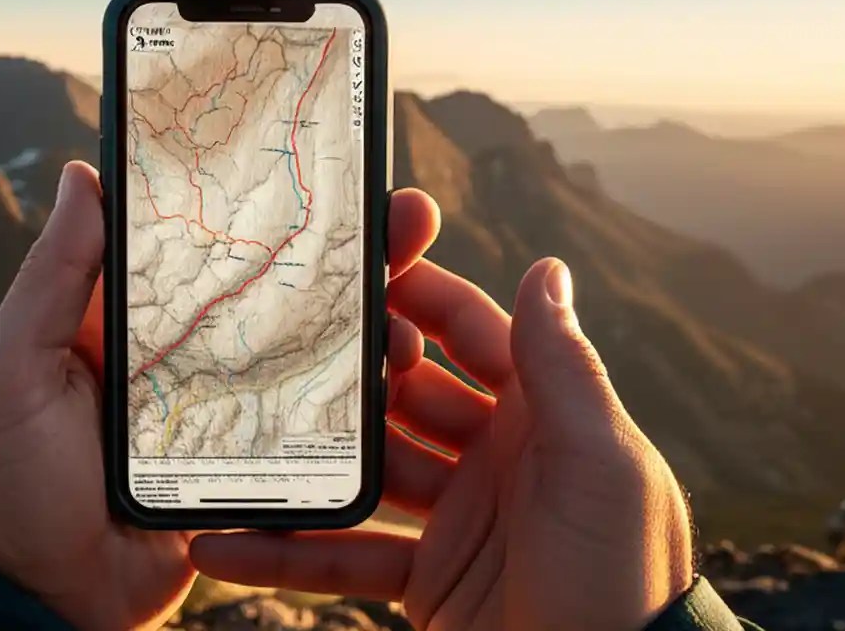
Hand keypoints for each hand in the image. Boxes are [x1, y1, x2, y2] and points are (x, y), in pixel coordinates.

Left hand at [0, 162, 442, 629]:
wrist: (40, 603)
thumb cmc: (8, 486)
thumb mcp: (12, 371)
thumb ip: (51, 278)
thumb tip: (82, 174)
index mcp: (124, 320)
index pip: (202, 241)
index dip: (260, 201)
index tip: (323, 162)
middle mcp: (180, 354)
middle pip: (271, 286)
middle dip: (342, 247)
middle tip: (406, 215)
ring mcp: (218, 409)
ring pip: (302, 347)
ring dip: (363, 318)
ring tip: (414, 294)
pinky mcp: (244, 464)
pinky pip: (304, 419)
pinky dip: (354, 395)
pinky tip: (400, 368)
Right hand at [192, 255, 695, 629]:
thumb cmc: (620, 574)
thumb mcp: (599, 463)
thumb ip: (563, 368)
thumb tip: (545, 269)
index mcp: (543, 417)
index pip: (474, 334)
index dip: (420, 296)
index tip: (355, 265)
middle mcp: (496, 457)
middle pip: (406, 396)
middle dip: (348, 373)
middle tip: (275, 346)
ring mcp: (457, 517)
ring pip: (366, 474)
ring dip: (304, 463)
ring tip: (233, 439)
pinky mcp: (428, 579)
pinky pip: (346, 556)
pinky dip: (288, 554)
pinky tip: (224, 546)